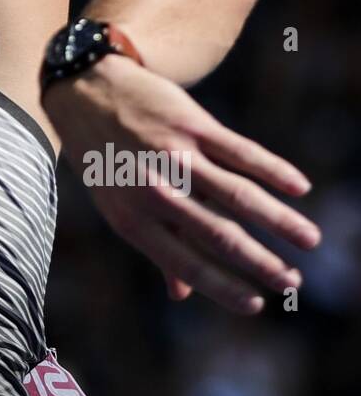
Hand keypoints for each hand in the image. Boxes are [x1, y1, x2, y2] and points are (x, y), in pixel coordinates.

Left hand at [42, 55, 320, 313]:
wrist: (85, 90)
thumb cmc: (104, 159)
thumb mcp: (115, 204)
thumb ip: (154, 246)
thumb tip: (180, 296)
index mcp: (132, 219)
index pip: (186, 264)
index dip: (223, 288)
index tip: (257, 305)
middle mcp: (155, 190)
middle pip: (218, 234)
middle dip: (260, 262)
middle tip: (293, 282)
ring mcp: (175, 155)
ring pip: (237, 194)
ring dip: (279, 220)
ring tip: (309, 240)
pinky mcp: (191, 123)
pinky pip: (240, 151)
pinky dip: (274, 170)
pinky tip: (299, 187)